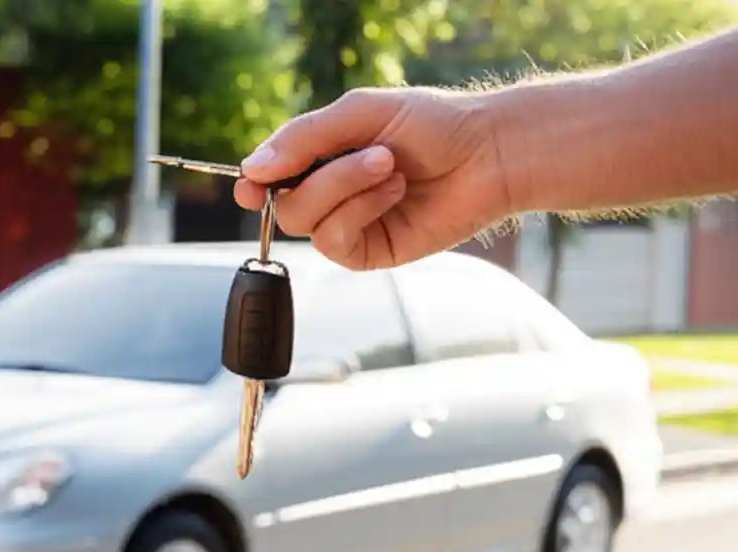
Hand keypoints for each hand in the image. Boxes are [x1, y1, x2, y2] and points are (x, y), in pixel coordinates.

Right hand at [233, 87, 514, 269]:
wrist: (488, 153)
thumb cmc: (433, 124)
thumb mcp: (359, 113)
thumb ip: (303, 138)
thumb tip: (252, 169)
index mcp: (320, 158)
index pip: (269, 177)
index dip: (253, 183)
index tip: (249, 185)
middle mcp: (329, 194)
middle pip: (282, 205)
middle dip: (324, 178)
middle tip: (375, 155)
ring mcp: (348, 225)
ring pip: (305, 223)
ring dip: (346, 189)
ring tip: (391, 169)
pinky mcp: (368, 251)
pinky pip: (335, 241)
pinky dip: (360, 212)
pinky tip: (394, 193)